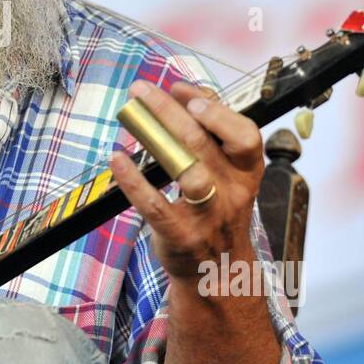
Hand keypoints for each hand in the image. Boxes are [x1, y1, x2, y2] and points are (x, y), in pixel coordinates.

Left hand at [109, 79, 264, 279]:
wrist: (220, 272)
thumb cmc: (218, 211)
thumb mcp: (228, 175)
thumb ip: (212, 135)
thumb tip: (185, 93)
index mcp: (246, 172)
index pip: (245, 135)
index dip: (215, 109)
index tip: (183, 91)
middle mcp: (232, 192)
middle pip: (203, 143)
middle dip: (169, 110)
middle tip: (141, 91)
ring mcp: (207, 216)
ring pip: (188, 171)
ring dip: (157, 139)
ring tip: (133, 117)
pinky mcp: (180, 235)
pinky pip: (156, 205)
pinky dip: (134, 181)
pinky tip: (117, 159)